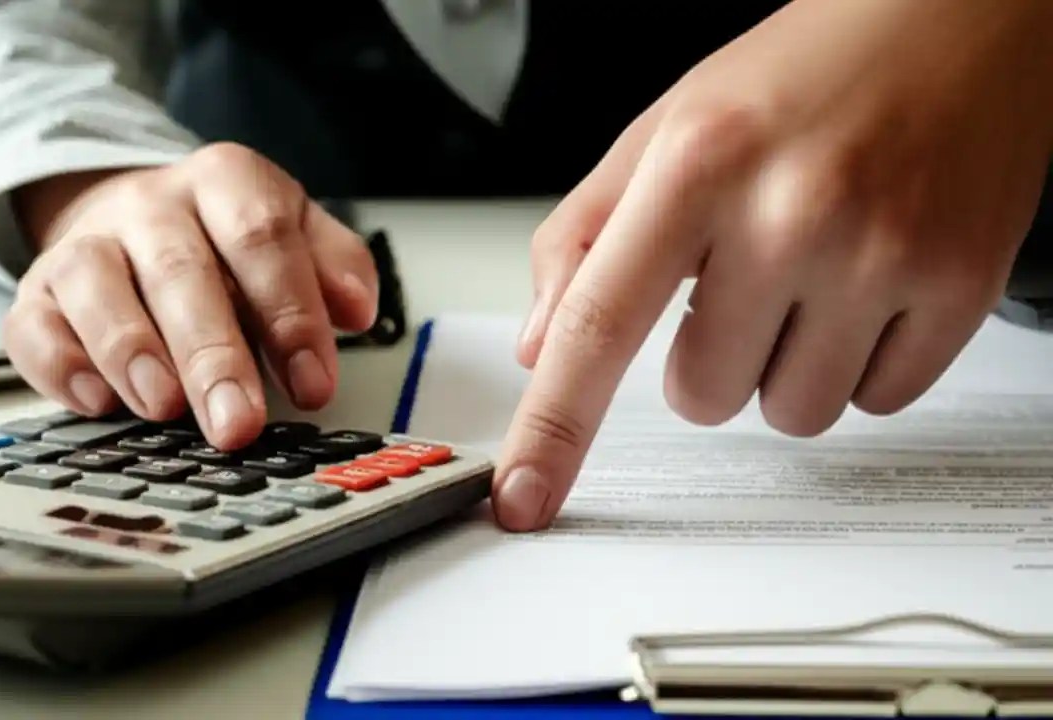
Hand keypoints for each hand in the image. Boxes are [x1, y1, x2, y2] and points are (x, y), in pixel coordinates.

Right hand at [3, 143, 378, 448]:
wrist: (131, 215)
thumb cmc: (223, 241)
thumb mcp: (294, 232)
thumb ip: (335, 265)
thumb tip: (358, 309)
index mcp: (224, 181)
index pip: (261, 237)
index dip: (289, 313)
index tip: (312, 384)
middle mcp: (150, 205)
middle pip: (180, 272)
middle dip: (213, 355)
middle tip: (238, 422)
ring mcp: (87, 244)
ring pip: (96, 286)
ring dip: (131, 352)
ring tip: (165, 409)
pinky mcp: (37, 292)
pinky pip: (33, 324)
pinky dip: (61, 365)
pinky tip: (98, 402)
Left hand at [496, 0, 1052, 529]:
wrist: (957, 22)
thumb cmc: (799, 75)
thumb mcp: (662, 129)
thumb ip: (581, 237)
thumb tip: (539, 348)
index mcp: (696, 164)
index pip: (597, 325)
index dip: (553, 427)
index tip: (526, 498)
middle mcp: (790, 211)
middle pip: (701, 397)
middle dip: (707, 356)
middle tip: (740, 278)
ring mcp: (882, 253)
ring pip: (790, 413)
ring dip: (784, 365)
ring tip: (808, 275)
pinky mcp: (960, 286)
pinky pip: (875, 403)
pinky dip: (859, 361)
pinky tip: (865, 284)